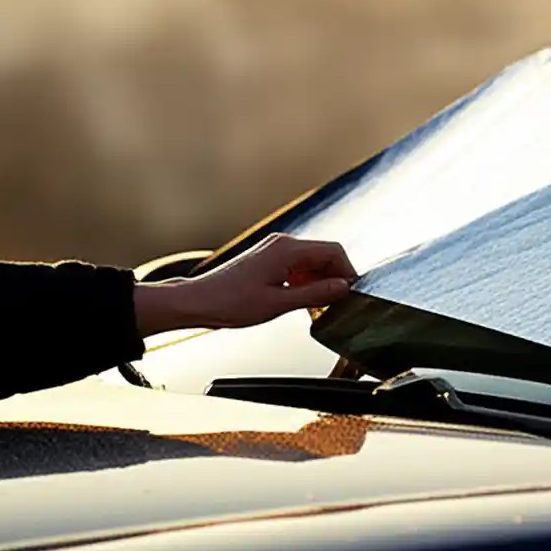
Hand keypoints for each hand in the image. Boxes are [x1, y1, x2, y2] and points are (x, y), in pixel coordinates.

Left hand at [134, 234, 357, 336]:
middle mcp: (282, 244)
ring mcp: (275, 251)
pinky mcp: (269, 260)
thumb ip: (315, 294)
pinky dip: (307, 282)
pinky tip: (303, 301)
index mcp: (287, 250)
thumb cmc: (230, 302)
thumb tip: (342, 288)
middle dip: (335, 277)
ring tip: (319, 306)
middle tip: (338, 302)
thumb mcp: (278, 303)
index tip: (351, 293)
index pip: (333, 251)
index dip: (347, 272)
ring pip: (313, 262)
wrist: (198, 302)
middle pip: (325, 255)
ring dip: (321, 282)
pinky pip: (299, 267)